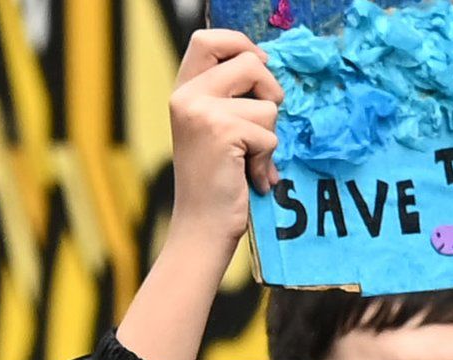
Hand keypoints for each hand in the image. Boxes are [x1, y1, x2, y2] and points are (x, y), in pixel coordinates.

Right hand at [167, 28, 282, 251]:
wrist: (201, 228)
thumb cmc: (215, 182)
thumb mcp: (214, 129)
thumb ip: (229, 96)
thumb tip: (266, 64)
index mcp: (183, 92)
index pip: (208, 39)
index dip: (241, 45)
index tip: (258, 68)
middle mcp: (186, 97)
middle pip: (249, 62)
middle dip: (270, 90)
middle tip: (264, 122)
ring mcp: (201, 112)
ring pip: (267, 104)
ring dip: (268, 137)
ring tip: (248, 162)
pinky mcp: (222, 132)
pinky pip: (269, 133)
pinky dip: (266, 160)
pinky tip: (248, 177)